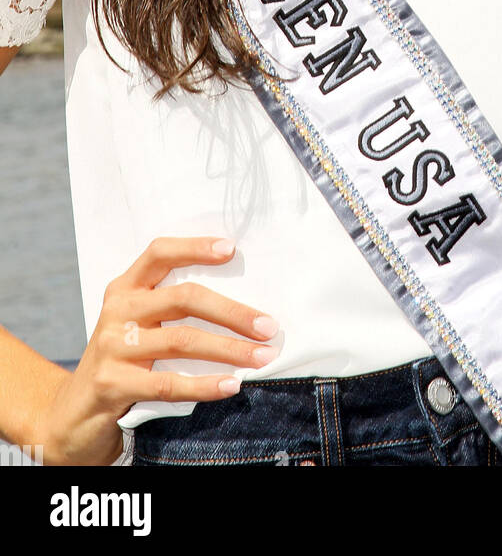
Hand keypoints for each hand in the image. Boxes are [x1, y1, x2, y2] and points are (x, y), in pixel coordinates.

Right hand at [35, 237, 278, 465]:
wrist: (73, 414)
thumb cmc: (122, 362)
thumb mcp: (138, 325)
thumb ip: (170, 307)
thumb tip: (243, 306)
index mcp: (125, 288)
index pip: (159, 253)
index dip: (194, 248)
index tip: (231, 249)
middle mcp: (117, 311)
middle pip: (183, 298)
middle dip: (232, 312)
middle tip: (269, 326)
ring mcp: (112, 347)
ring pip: (182, 341)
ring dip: (229, 349)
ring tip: (261, 357)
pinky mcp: (111, 384)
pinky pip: (167, 383)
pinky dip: (204, 384)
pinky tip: (231, 385)